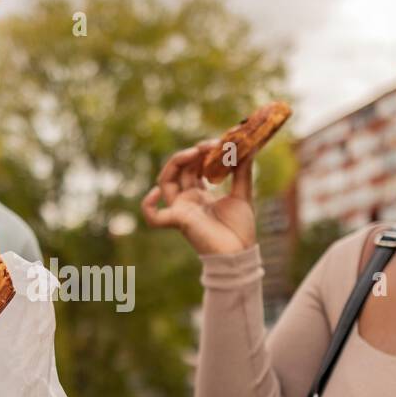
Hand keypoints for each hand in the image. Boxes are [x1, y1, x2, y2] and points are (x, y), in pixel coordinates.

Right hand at [140, 138, 256, 254]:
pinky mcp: (178, 221)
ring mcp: (181, 210)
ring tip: (194, 152)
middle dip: (192, 154)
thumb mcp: (243, 194)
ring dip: (177, 163)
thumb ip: (242, 172)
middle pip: (179, 170)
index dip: (203, 153)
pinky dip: (148, 206)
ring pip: (165, 182)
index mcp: (201, 194)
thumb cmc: (240, 229)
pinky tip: (156, 192)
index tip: (219, 143)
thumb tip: (247, 148)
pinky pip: (154, 217)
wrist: (241, 253)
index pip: (194, 167)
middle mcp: (188, 200)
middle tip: (208, 146)